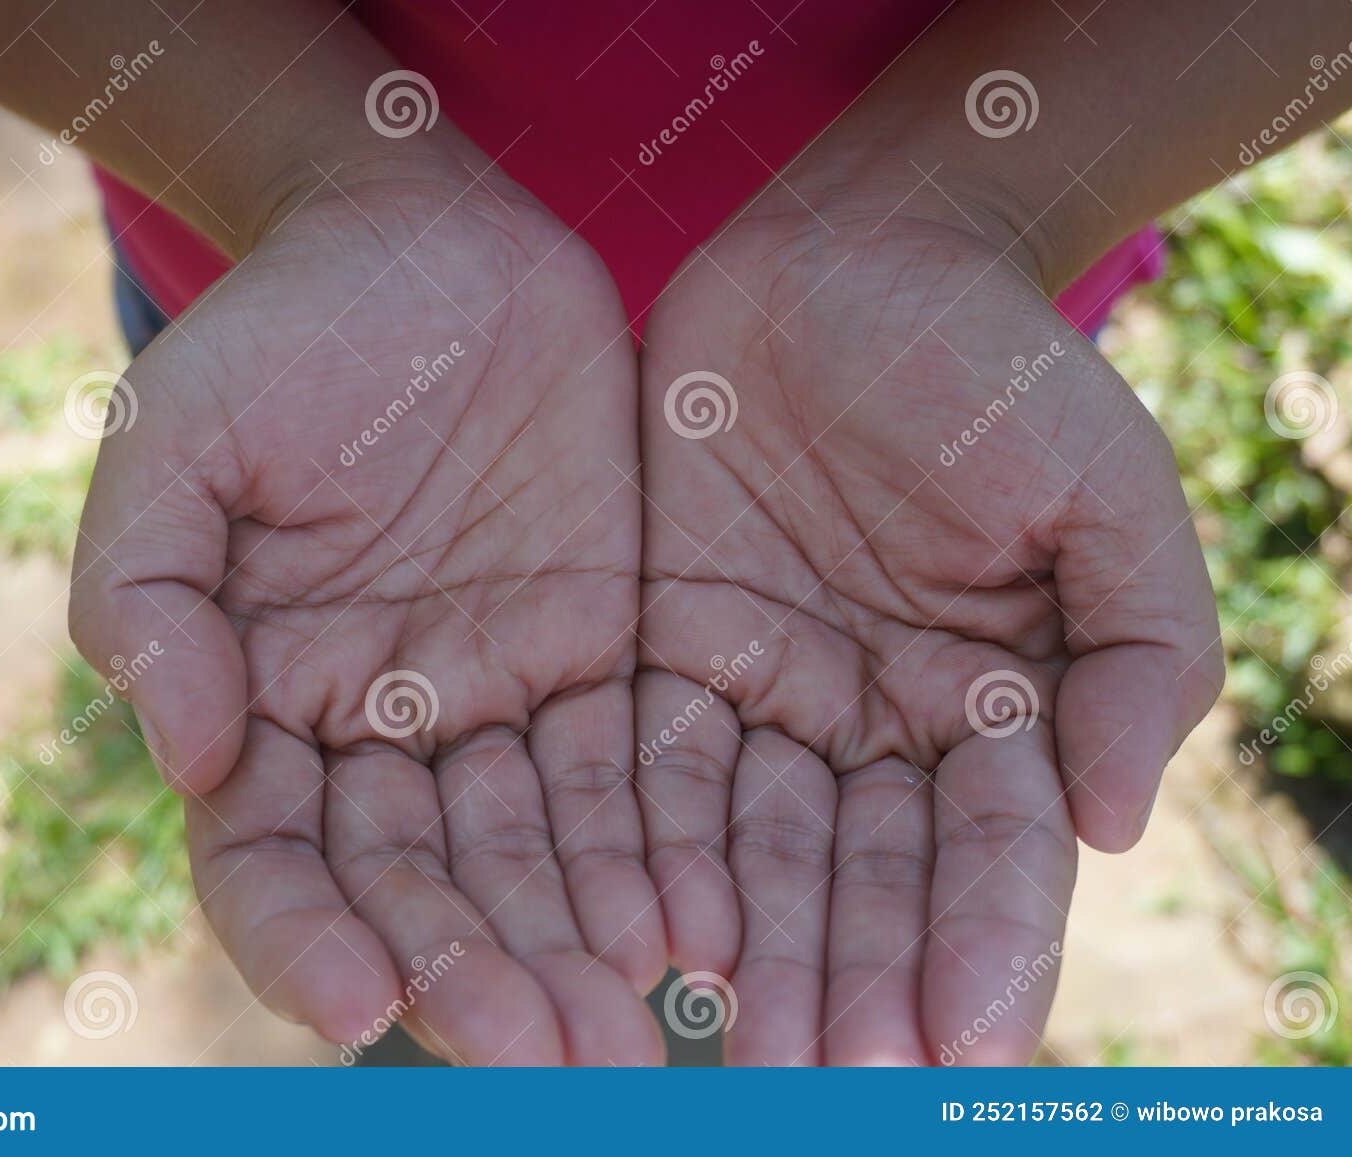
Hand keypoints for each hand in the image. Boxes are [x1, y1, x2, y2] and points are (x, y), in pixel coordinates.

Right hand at [69, 171, 665, 1063]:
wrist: (427, 246)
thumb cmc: (280, 337)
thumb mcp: (178, 441)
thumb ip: (150, 595)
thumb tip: (185, 753)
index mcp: (262, 698)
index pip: (272, 860)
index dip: (305, 939)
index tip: (361, 1007)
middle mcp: (379, 727)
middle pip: (419, 888)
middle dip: (476, 979)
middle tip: (550, 1069)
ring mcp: (492, 698)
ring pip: (531, 857)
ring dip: (574, 955)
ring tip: (632, 1047)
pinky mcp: (596, 655)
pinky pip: (627, 776)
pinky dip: (653, 859)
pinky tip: (693, 933)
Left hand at [636, 178, 1222, 1063]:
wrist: (859, 256)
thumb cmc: (1001, 367)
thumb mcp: (1106, 495)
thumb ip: (1134, 657)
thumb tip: (1113, 826)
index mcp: (993, 702)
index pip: (991, 856)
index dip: (985, 951)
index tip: (967, 1054)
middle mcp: (876, 721)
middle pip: (865, 879)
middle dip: (854, 985)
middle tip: (830, 1090)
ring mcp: (770, 689)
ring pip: (758, 849)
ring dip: (753, 954)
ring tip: (741, 1058)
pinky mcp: (669, 644)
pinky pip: (659, 764)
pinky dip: (658, 850)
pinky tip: (658, 933)